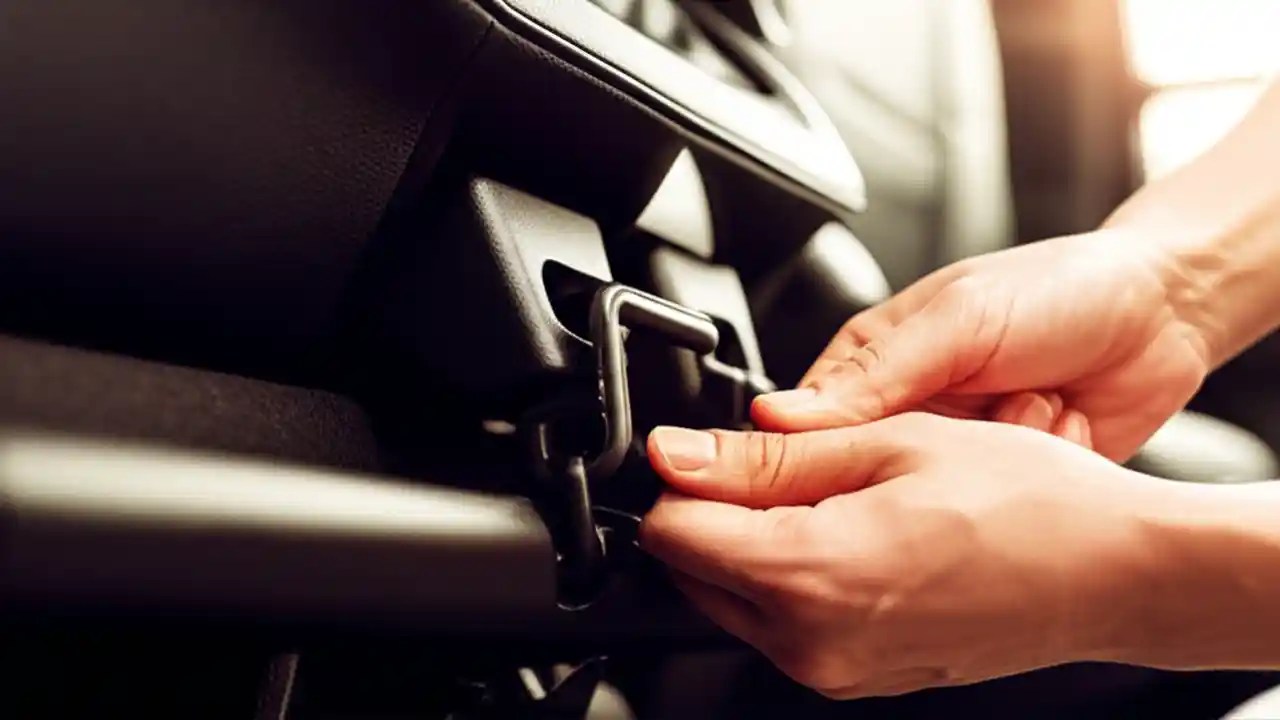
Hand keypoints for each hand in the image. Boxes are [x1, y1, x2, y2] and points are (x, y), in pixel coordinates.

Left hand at [641, 416, 1173, 698]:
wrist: (1114, 574)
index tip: (717, 448)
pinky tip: (863, 534)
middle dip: (718, 511)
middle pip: (695, 569)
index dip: (684, 477)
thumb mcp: (889, 445)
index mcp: (809, 577)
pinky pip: (789, 622)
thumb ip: (765, 458)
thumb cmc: (1029, 503)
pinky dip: (800, 575)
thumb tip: (676, 454)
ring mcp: (835, 670)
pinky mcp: (858, 677)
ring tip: (847, 496)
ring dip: (761, 543)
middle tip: (800, 465)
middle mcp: (810, 642)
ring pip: (738, 595)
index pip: (673, 532)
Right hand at [753, 230, 1211, 460]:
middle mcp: (906, 413)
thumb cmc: (1058, 291)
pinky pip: (993, 512)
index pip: (805, 433)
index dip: (815, 460)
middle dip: (923, 458)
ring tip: (1032, 401)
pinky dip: (1035, 472)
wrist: (1164, 312)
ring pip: (933, 499)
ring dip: (991, 458)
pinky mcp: (1003, 487)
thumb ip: (871, 375)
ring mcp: (955, 454)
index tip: (850, 462)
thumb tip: (778, 417)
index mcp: (870, 364)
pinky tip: (1060, 426)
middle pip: (867, 476)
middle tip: (973, 419)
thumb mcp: (957, 320)